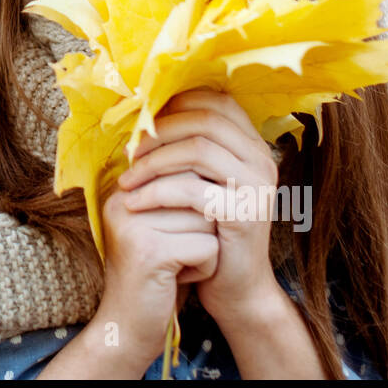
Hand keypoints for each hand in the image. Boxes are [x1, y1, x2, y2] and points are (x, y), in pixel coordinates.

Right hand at [95, 159, 219, 373]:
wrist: (129, 326)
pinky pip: (207, 247)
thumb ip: (178, 192)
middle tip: (181, 249)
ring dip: (206, 246)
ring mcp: (133, 225)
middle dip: (203, 223)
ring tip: (179, 264)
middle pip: (196, 189)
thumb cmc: (156, 273)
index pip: (182, 168)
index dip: (198, 202)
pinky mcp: (150, 252)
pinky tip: (182, 278)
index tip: (183, 230)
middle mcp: (123, 201)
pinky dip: (205, 267)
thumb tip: (215, 158)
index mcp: (124, 189)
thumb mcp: (162, 226)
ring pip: (206, 219)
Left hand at [115, 88, 283, 328]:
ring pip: (198, 150)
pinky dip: (156, 192)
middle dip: (158, 131)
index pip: (217, 101)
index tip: (142, 123)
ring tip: (126, 179)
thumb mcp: (201, 182)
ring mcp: (257, 187)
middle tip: (127, 151)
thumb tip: (143, 114)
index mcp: (253, 145)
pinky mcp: (244, 215)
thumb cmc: (209, 230)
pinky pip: (192, 190)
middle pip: (205, 120)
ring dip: (153, 162)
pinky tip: (134, 202)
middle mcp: (262, 160)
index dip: (176, 103)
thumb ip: (187, 150)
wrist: (236, 287)